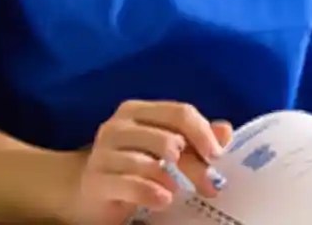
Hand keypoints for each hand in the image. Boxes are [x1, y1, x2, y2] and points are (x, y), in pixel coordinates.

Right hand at [67, 100, 232, 224]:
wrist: (86, 193)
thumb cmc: (132, 166)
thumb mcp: (165, 149)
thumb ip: (195, 138)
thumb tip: (224, 131)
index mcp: (137, 111)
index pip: (178, 112)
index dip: (203, 133)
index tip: (217, 156)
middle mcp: (117, 126)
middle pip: (169, 140)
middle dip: (195, 165)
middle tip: (210, 186)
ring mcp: (103, 153)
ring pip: (148, 162)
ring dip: (171, 179)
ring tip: (179, 190)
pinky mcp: (95, 181)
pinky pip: (129, 184)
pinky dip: (151, 192)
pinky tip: (163, 199)